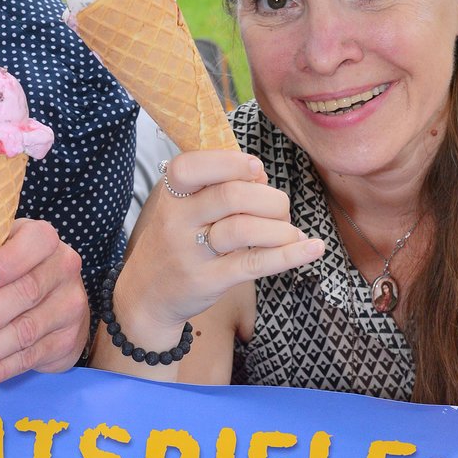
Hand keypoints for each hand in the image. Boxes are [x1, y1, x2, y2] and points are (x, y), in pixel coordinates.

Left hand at [0, 217, 87, 389]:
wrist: (59, 306)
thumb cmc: (13, 277)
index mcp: (41, 240)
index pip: (34, 242)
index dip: (8, 260)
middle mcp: (62, 269)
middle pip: (26, 292)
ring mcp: (68, 306)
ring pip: (25, 330)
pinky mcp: (66, 340)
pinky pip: (29, 357)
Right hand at [118, 149, 322, 339]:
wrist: (146, 294)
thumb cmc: (177, 242)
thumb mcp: (183, 208)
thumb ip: (217, 187)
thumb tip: (262, 177)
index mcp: (171, 195)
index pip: (192, 166)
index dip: (231, 162)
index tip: (257, 169)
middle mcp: (176, 221)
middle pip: (231, 195)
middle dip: (269, 198)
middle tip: (280, 209)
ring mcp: (190, 252)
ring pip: (244, 229)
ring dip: (280, 229)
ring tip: (290, 234)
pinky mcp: (208, 281)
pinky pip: (254, 264)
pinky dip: (289, 255)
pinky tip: (312, 249)